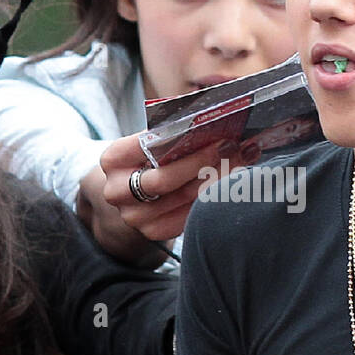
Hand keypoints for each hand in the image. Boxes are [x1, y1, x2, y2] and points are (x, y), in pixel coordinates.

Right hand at [79, 131, 253, 257]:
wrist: (133, 193)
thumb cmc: (149, 158)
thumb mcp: (149, 141)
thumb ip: (172, 132)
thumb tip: (214, 121)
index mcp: (113, 160)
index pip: (146, 146)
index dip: (181, 138)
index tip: (212, 129)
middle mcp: (117, 191)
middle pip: (166, 178)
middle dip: (204, 161)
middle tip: (233, 146)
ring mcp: (134, 216)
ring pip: (185, 197)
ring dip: (218, 178)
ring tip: (242, 160)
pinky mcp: (153, 232)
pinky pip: (191, 215)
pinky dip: (215, 198)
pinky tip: (233, 183)